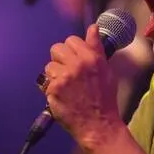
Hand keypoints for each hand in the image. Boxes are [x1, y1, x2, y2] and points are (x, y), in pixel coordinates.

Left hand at [42, 24, 124, 150]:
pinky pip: (45, 82)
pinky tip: (62, 95)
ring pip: (49, 65)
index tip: (75, 58)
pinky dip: (51, 88)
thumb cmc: (105, 99)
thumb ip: (96, 48)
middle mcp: (77, 65)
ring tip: (65, 86)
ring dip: (55, 74)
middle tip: (67, 71)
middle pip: (57, 48)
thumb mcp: (107, 70)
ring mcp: (64, 77)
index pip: (72, 40)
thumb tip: (93, 28)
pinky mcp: (53, 90)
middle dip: (60, 58)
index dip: (72, 49)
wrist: (98, 125)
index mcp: (92, 58)